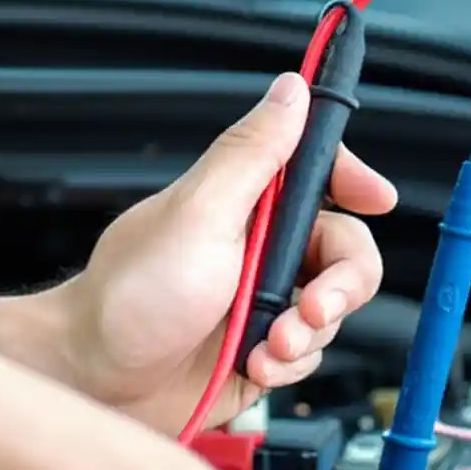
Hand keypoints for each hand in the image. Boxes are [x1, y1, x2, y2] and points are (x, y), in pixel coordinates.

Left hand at [60, 72, 395, 432]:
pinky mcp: (257, 353)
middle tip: (313, 308)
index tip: (376, 197)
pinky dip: (288, 368)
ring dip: (308, 334)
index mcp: (243, 206)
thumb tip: (289, 90)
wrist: (94, 380)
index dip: (355, 181)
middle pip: (344, 252)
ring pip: (331, 311)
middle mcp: (256, 252)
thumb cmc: (129, 297)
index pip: (318, 175)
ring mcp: (258, 305)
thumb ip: (250, 154)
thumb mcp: (198, 216)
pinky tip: (253, 368)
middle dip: (341, 285)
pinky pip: (307, 358)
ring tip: (268, 348)